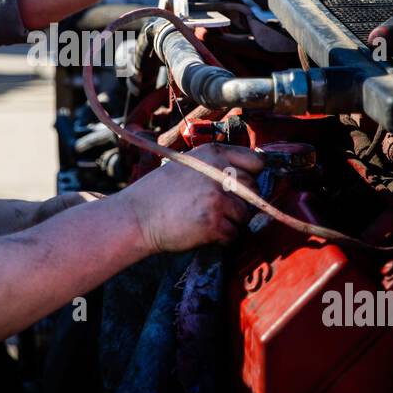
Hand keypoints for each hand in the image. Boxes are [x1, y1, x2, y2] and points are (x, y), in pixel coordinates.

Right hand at [118, 144, 263, 252]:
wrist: (137, 216)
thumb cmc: (160, 192)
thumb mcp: (188, 164)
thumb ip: (216, 166)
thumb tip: (247, 177)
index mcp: (213, 154)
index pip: (255, 162)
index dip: (252, 176)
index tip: (243, 185)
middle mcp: (219, 173)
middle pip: (253, 190)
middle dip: (241, 202)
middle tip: (218, 208)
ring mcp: (217, 198)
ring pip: (245, 215)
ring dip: (231, 222)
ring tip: (207, 220)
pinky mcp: (214, 223)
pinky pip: (233, 234)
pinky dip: (223, 238)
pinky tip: (204, 232)